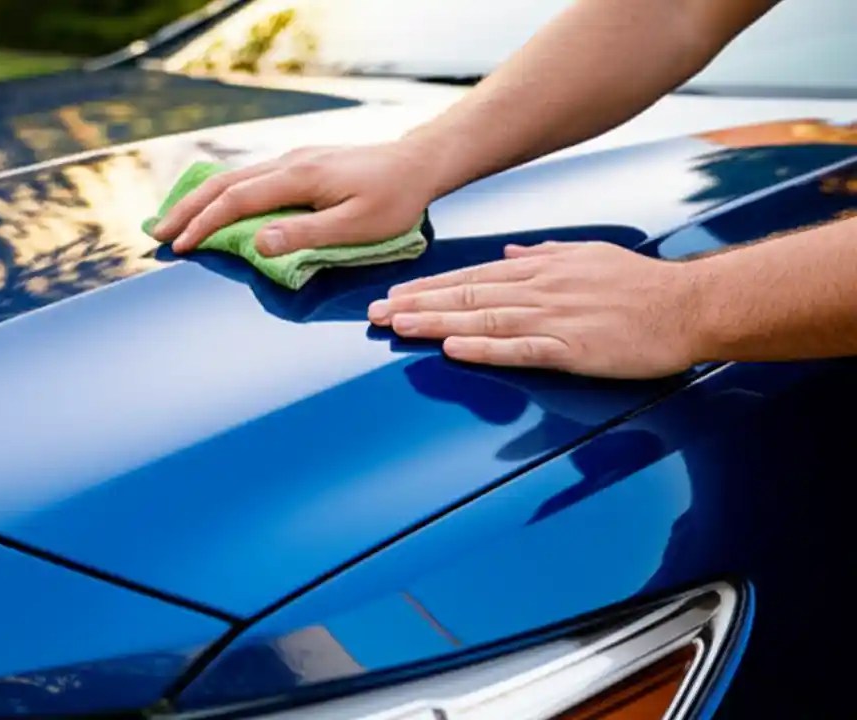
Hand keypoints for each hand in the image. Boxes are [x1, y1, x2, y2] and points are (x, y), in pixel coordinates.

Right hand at [150, 142, 436, 255]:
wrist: (418, 162)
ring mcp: (293, 160)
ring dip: (200, 199)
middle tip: (157, 233)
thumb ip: (305, 234)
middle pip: (224, 183)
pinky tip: (214, 204)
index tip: (180, 245)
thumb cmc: (394, 199)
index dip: (204, 223)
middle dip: (187, 209)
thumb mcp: (356, 225)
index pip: (237, 200)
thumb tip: (258, 241)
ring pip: (234, 177)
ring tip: (174, 220)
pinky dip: (222, 193)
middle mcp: (289, 162)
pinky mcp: (300, 164)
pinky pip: (249, 177)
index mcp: (298, 177)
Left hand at [368, 241, 706, 378]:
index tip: (395, 293)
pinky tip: (453, 348)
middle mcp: (540, 289)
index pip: (471, 276)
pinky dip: (483, 347)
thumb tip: (509, 255)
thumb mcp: (587, 256)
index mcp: (541, 269)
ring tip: (398, 326)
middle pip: (465, 295)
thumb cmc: (640, 285)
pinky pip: (518, 349)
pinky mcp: (572, 348)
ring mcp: (554, 318)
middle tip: (376, 313)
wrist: (689, 306)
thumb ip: (544, 256)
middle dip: (417, 303)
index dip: (429, 286)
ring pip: (481, 319)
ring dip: (436, 322)